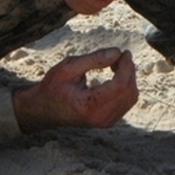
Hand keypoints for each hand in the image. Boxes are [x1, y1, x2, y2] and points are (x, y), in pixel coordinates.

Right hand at [12, 48, 137, 133]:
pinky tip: (114, 76)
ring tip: (115, 64)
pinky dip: (125, 86)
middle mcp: (100, 118)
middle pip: (128, 91)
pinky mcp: (109, 121)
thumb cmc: (53, 87)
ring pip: (131, 97)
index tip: (124, 52)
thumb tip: (118, 52)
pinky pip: (126, 101)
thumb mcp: (68, 67)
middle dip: (129, 71)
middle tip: (119, 55)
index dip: (126, 67)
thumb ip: (94, 59)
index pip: (119, 86)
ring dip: (128, 78)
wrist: (43, 110)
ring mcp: (106, 122)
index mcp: (89, 106)